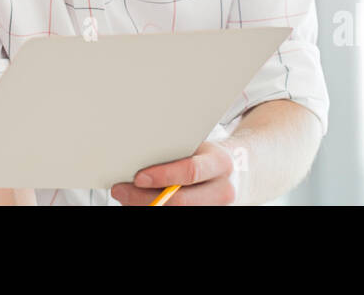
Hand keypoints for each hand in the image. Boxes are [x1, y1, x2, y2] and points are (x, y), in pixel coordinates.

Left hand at [110, 141, 238, 205]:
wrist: (243, 170)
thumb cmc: (211, 156)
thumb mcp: (200, 147)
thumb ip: (176, 153)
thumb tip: (136, 158)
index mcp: (221, 163)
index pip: (190, 172)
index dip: (162, 176)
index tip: (138, 177)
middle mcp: (224, 190)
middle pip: (180, 202)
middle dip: (144, 198)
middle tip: (120, 191)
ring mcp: (220, 208)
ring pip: (178, 214)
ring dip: (145, 207)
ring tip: (126, 198)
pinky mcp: (212, 216)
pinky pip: (181, 217)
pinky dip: (157, 211)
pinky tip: (142, 205)